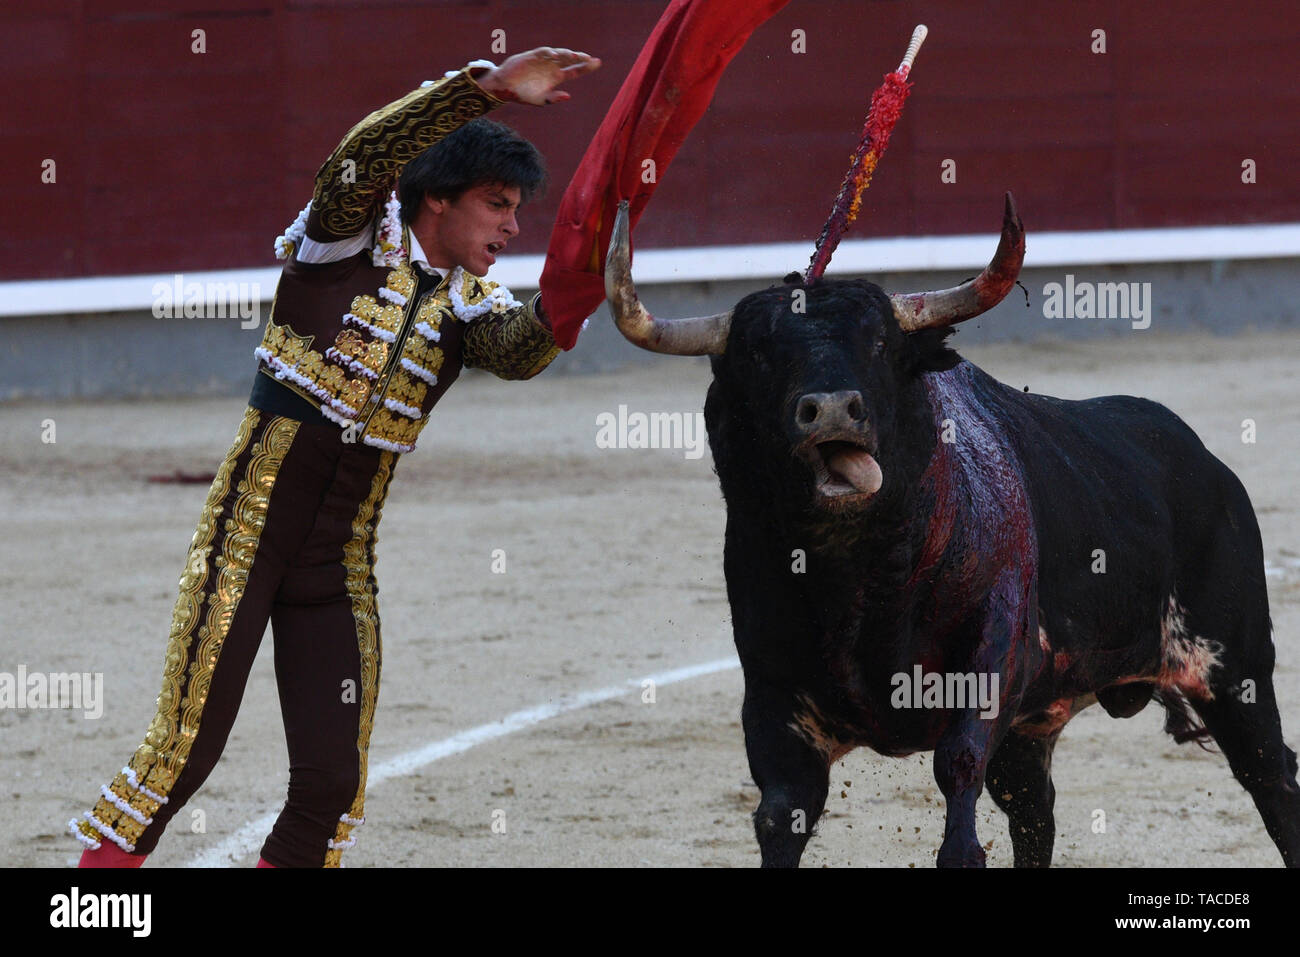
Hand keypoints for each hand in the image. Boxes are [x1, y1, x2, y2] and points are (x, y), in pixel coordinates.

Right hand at [478, 47, 600, 105]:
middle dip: (581, 59)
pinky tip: (556, 55)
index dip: (586, 67)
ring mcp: (543, 60)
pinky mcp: (532, 56)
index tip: (597, 63)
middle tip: (592, 59)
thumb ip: (554, 98)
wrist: (506, 88)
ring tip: (577, 56)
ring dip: (567, 55)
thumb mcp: (541, 100)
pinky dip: (550, 53)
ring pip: (559, 54)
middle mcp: (552, 67)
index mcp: (556, 77)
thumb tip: (569, 96)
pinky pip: (543, 52)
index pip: (574, 71)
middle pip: (570, 60)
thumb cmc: (524, 94)